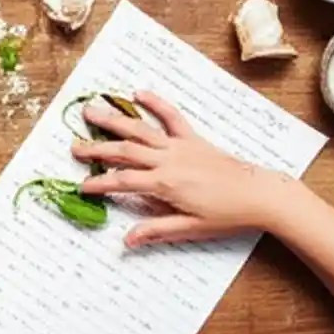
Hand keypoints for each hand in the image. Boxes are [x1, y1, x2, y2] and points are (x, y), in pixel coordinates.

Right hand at [73, 91, 293, 246]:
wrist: (260, 195)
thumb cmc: (227, 215)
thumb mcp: (190, 228)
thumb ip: (157, 230)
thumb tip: (127, 239)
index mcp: (165, 184)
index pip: (123, 182)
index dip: (99, 183)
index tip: (81, 186)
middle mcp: (168, 160)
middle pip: (124, 151)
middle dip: (96, 149)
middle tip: (74, 146)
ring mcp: (180, 146)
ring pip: (140, 129)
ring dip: (114, 120)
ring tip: (91, 111)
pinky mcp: (193, 139)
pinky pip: (171, 117)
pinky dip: (156, 103)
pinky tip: (138, 93)